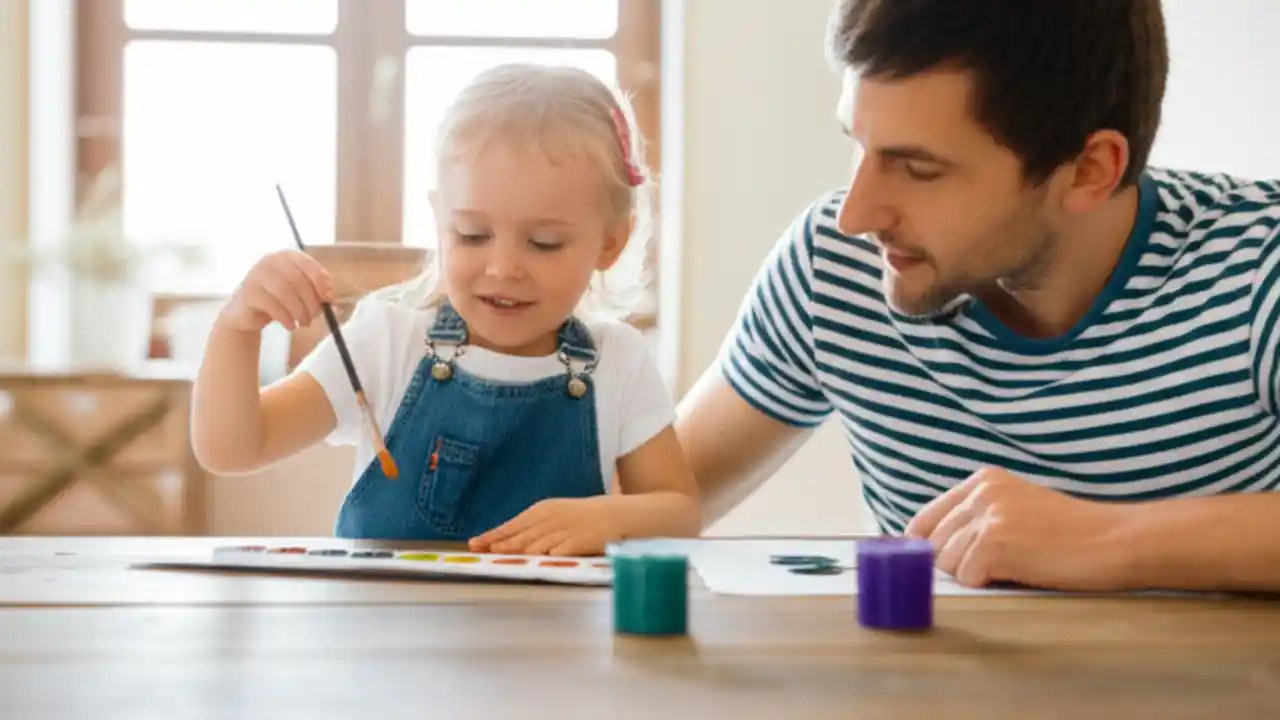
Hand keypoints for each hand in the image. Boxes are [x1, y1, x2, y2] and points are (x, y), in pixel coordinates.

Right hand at [220, 250, 333, 332]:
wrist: (248, 313)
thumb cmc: (278, 300)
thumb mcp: (300, 293)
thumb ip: (316, 291)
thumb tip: (330, 296)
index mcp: (287, 256)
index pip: (308, 264)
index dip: (320, 282)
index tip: (328, 299)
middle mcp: (270, 261)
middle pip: (297, 279)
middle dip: (311, 301)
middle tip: (315, 316)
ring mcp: (257, 275)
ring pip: (285, 292)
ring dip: (299, 311)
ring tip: (304, 323)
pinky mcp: (248, 292)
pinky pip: (272, 305)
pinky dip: (286, 318)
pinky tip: (291, 326)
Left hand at [469, 497, 623, 555]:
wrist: (613, 515)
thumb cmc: (578, 518)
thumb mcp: (552, 516)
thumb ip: (530, 529)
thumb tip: (500, 541)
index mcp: (542, 510)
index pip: (512, 524)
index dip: (493, 535)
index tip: (475, 543)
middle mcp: (551, 519)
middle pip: (522, 534)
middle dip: (501, 543)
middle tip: (484, 551)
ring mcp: (566, 530)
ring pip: (538, 543)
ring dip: (519, 551)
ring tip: (502, 557)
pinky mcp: (581, 541)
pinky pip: (563, 549)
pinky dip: (551, 554)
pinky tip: (539, 560)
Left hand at [905, 467, 1130, 590]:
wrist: (1115, 540)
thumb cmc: (1070, 534)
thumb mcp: (1016, 510)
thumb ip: (975, 520)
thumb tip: (929, 552)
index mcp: (982, 480)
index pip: (924, 520)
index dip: (928, 549)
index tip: (940, 566)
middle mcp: (980, 492)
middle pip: (932, 545)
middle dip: (956, 564)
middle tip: (997, 567)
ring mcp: (987, 515)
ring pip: (947, 563)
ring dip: (975, 575)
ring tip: (1014, 567)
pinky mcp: (995, 541)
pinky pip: (968, 578)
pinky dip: (990, 584)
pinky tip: (1021, 572)